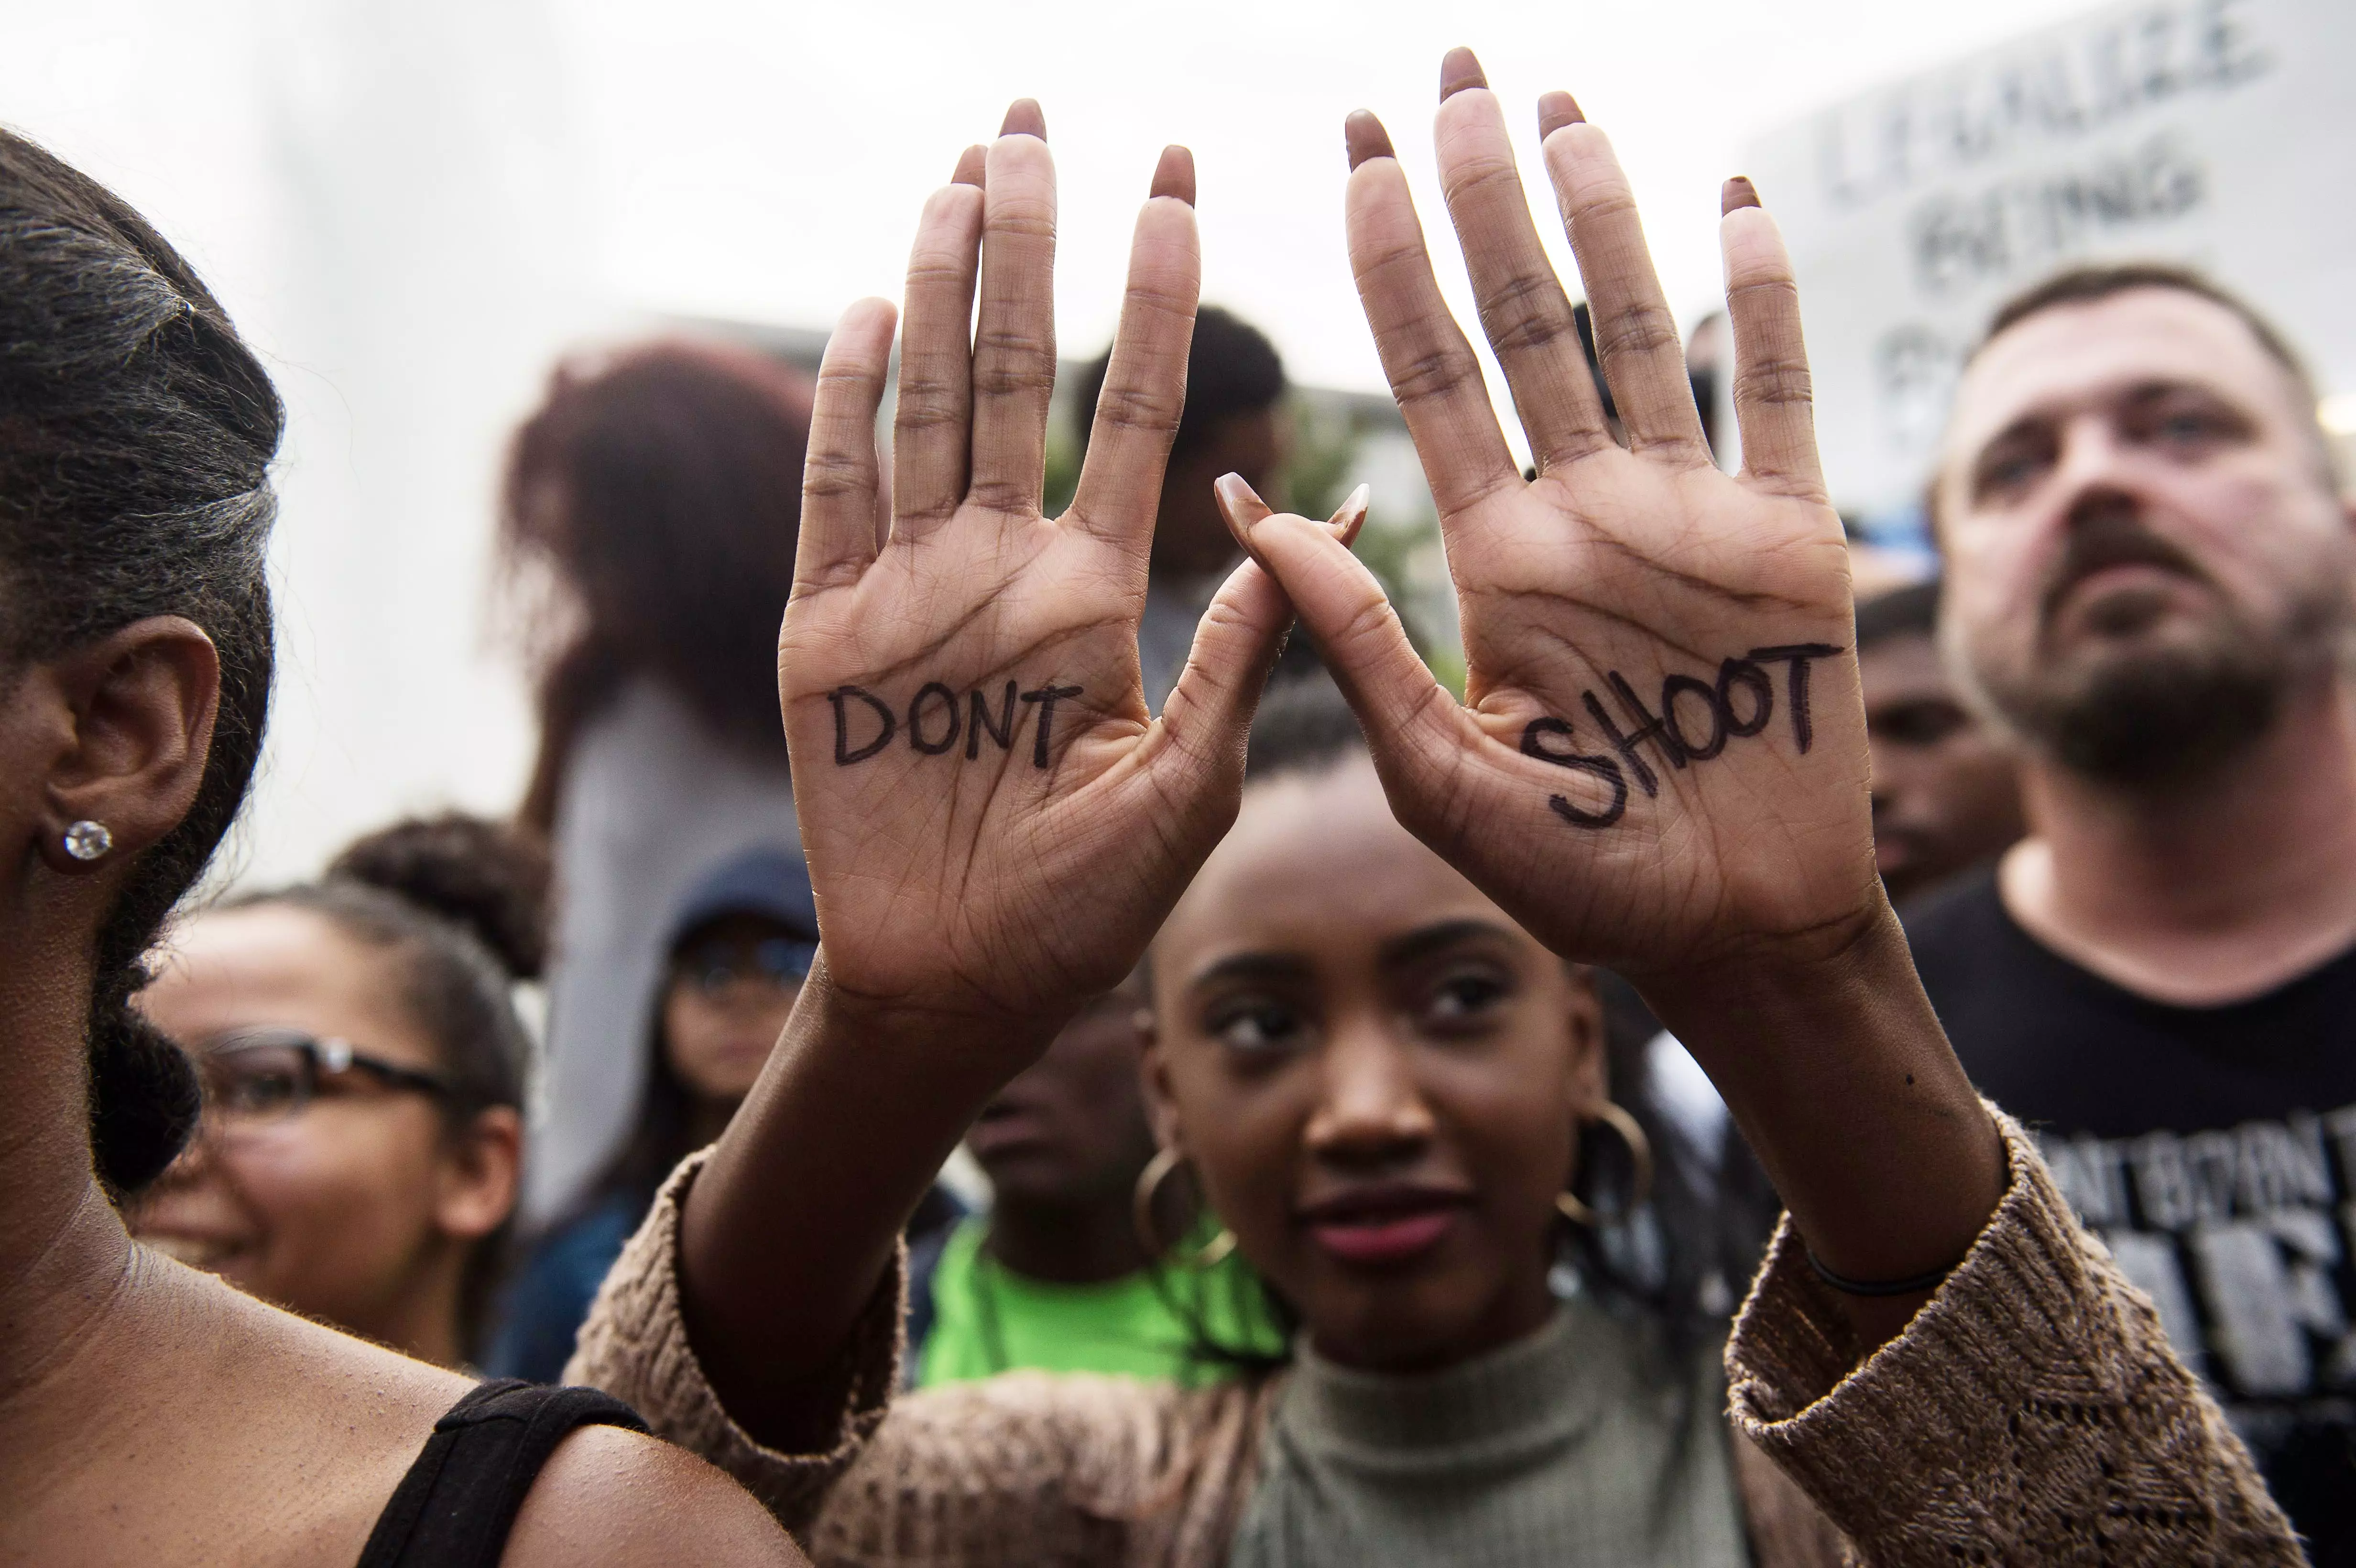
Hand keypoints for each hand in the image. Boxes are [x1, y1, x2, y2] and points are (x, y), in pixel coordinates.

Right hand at [781, 112, 1330, 1046]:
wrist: (961, 980)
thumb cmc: (1086, 905)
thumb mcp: (1190, 779)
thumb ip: (1252, 648)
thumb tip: (1345, 516)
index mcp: (1096, 591)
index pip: (1131, 409)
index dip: (1154, 296)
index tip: (1180, 182)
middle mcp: (1004, 567)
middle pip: (1016, 373)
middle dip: (1028, 247)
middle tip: (1036, 122)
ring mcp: (910, 590)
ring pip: (927, 406)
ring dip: (942, 291)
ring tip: (963, 177)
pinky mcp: (825, 632)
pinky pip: (837, 496)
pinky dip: (849, 407)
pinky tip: (875, 311)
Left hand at [1221, 58, 1871, 982]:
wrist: (1726, 932)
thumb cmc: (1580, 882)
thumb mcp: (1438, 770)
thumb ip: (1349, 639)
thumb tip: (1245, 503)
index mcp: (1494, 557)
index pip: (1431, 375)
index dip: (1392, 262)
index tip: (1356, 150)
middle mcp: (1584, 512)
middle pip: (1525, 321)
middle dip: (1485, 197)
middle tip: (1446, 72)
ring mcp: (1691, 517)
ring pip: (1642, 330)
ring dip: (1605, 216)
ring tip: (1565, 106)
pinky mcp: (1795, 542)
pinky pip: (1782, 395)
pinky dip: (1769, 300)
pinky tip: (1740, 199)